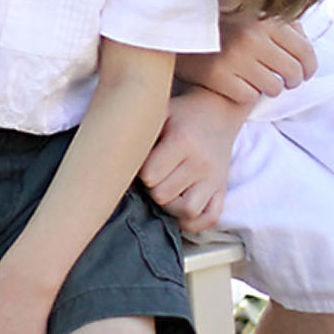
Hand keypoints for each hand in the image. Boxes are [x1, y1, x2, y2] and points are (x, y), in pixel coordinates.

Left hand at [139, 89, 242, 232]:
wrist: (218, 112)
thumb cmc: (181, 115)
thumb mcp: (159, 112)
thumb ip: (139, 132)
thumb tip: (112, 153)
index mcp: (182, 141)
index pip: (149, 176)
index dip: (139, 172)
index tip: (142, 163)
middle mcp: (201, 163)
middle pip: (163, 196)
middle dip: (152, 188)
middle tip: (154, 176)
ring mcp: (214, 179)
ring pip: (187, 212)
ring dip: (170, 207)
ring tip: (166, 192)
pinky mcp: (222, 190)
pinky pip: (209, 218)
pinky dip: (193, 222)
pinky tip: (180, 210)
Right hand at [177, 15, 316, 105]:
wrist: (179, 33)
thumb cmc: (225, 27)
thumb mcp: (254, 14)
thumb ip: (283, 24)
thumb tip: (308, 41)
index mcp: (265, 19)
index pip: (305, 51)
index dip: (310, 67)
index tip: (306, 72)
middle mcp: (252, 36)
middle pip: (293, 73)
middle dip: (292, 81)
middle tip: (285, 81)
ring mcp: (234, 57)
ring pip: (273, 88)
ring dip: (269, 88)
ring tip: (260, 81)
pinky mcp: (218, 76)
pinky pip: (249, 97)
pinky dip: (246, 94)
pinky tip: (239, 84)